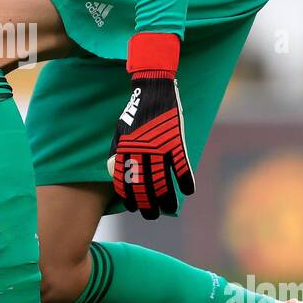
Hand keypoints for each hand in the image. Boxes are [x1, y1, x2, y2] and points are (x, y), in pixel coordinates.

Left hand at [108, 33, 193, 219]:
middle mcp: (140, 152)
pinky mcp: (176, 142)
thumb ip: (117, 151)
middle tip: (151, 214)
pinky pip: (182, 167)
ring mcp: (159, 148)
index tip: (134, 207)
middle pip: (144, 186)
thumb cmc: (136, 110)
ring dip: (167, 199)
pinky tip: (188, 191)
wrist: (152, 88)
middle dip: (147, 205)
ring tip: (169, 209)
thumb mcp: (120, 130)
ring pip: (163, 181)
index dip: (129, 197)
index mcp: (125, 150)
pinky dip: (185, 181)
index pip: (125, 181)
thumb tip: (115, 171)